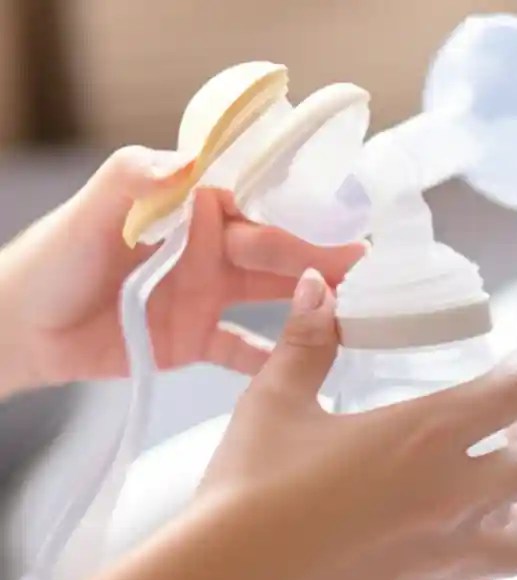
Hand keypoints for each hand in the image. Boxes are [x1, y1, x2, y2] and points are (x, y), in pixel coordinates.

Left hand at [0, 146, 365, 393]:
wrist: (18, 329)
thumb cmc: (48, 262)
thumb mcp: (86, 214)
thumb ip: (131, 180)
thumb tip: (185, 159)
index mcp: (190, 208)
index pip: (256, 205)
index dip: (300, 212)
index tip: (342, 219)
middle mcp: (207, 248)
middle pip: (276, 250)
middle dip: (322, 258)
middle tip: (365, 269)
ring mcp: (206, 294)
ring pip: (274, 294)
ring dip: (313, 301)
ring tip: (357, 311)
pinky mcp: (197, 338)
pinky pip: (246, 350)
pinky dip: (277, 359)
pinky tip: (310, 366)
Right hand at [201, 270, 516, 579]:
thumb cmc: (247, 488)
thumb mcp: (275, 400)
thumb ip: (307, 341)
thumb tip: (319, 287)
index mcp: (425, 434)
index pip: (516, 392)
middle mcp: (450, 496)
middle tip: (512, 432)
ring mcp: (442, 559)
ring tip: (510, 502)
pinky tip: (466, 569)